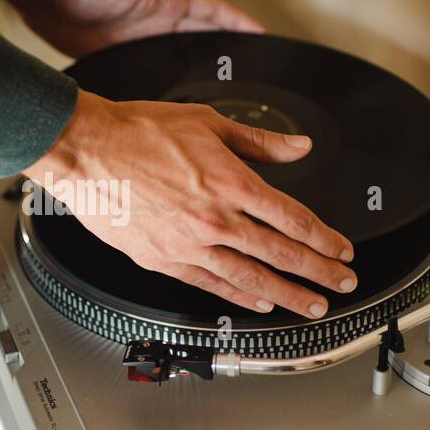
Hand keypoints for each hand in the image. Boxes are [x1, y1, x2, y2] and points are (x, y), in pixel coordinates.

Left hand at [0, 0, 262, 57]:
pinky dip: (174, 74)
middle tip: (256, 60)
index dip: (238, 22)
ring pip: (185, 53)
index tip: (262, 34)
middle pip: (206, 34)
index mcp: (169, 1)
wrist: (54, 2)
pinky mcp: (127, 56)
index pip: (215, 12)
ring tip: (229, 77)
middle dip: (230, 43)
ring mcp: (145, 40)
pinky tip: (184, 86)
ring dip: (206, 61)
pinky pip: (158, 67)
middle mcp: (161, 21)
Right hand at [24, 90, 356, 316]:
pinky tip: (259, 304)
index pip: (293, 219)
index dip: (324, 239)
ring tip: (314, 307)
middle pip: (282, 254)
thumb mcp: (207, 122)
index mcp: (231, 182)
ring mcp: (189, 245)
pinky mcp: (163, 260)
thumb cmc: (138, 131)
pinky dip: (239, 298)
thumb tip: (299, 148)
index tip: (342, 251)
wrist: (86, 151)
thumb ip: (259, 141)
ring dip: (288, 295)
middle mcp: (215, 220)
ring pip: (251, 278)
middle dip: (319, 272)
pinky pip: (211, 285)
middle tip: (343, 284)